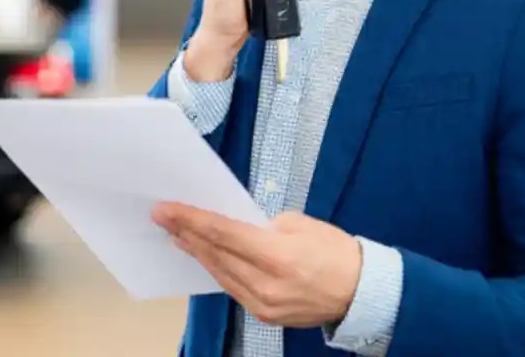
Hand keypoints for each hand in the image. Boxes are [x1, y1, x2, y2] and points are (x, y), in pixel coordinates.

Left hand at [153, 202, 361, 327]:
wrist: (362, 293)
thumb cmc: (336, 251)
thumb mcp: (301, 224)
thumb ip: (263, 227)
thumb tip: (236, 229)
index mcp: (279, 256)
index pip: (224, 234)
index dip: (192, 220)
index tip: (167, 209)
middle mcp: (267, 284)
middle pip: (216, 254)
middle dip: (186, 233)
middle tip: (163, 217)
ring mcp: (264, 304)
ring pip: (220, 273)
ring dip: (197, 252)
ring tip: (177, 234)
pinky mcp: (265, 315)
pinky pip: (232, 288)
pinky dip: (216, 270)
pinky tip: (204, 256)